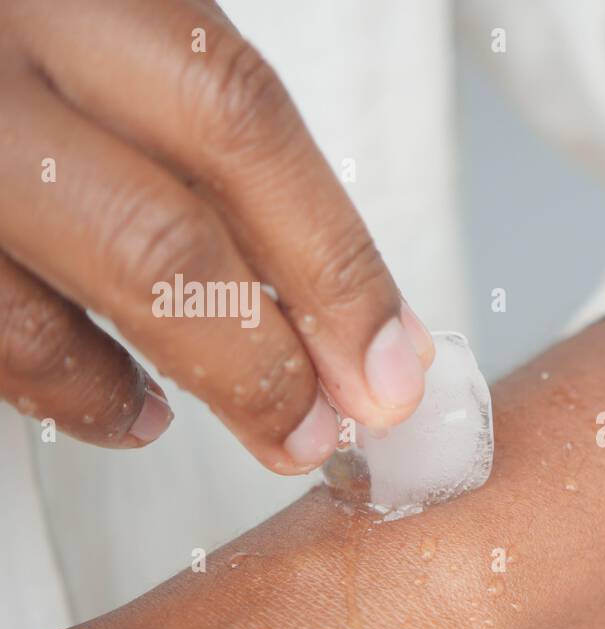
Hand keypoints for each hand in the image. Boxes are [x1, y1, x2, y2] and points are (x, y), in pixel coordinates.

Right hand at [0, 0, 433, 472]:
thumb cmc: (18, 21)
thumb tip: (343, 306)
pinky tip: (118, 403)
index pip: (238, 123)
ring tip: (228, 423)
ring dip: (152, 389)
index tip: (389, 364)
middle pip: (152, 237)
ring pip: (34, 308)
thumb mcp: (115, 24)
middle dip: (259, 362)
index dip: (332, 261)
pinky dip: (52, 382)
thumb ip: (216, 139)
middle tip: (318, 432)